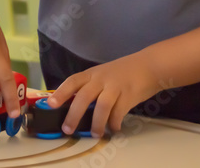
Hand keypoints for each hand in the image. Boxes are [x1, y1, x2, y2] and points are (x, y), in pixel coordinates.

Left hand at [46, 51, 162, 136]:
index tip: (51, 104)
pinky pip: (119, 112)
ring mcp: (115, 86)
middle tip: (68, 129)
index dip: (61, 93)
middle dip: (74, 114)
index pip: (72, 81)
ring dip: (96, 122)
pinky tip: (114, 128)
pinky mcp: (129, 94)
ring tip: (95, 134)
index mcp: (92, 74)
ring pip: (102, 105)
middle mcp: (101, 79)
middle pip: (84, 96)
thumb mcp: (102, 75)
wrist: (148, 65)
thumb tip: (74, 109)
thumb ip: (90, 88)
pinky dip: (114, 122)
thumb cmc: (121, 72)